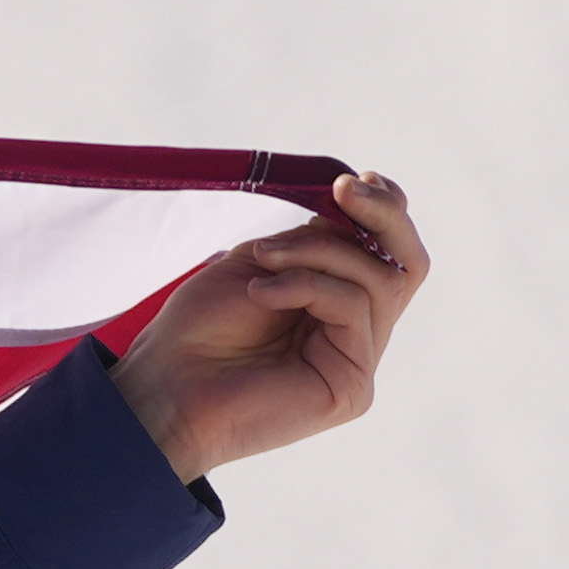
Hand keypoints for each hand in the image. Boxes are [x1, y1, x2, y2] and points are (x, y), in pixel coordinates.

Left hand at [111, 171, 429, 483]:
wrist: (160, 388)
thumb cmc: (197, 329)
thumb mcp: (262, 263)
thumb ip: (316, 238)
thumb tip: (359, 207)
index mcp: (337, 303)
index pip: (389, 251)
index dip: (385, 210)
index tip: (353, 180)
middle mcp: (356, 332)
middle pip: (408, 264)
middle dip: (383, 216)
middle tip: (347, 189)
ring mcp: (358, 360)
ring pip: (378, 280)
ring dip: (319, 253)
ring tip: (263, 260)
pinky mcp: (352, 387)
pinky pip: (354, 309)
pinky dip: (308, 286)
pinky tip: (261, 294)